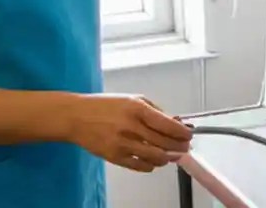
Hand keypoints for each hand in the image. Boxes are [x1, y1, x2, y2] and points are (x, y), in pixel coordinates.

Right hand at [63, 93, 193, 172]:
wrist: (76, 117)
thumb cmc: (105, 106)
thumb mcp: (131, 99)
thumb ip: (154, 110)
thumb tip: (175, 123)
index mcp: (137, 109)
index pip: (167, 125)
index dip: (182, 133)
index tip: (188, 135)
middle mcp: (131, 127)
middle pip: (165, 143)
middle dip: (179, 147)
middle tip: (184, 148)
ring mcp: (123, 144)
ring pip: (156, 157)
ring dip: (168, 158)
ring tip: (171, 155)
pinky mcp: (115, 157)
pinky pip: (140, 166)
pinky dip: (152, 165)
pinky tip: (154, 161)